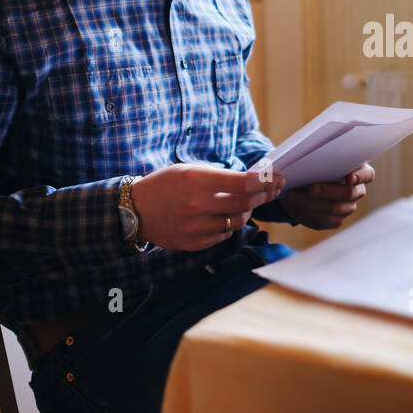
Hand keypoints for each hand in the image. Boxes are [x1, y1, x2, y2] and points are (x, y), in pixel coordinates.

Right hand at [131, 163, 283, 251]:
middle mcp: (198, 205)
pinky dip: (229, 226)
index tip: (277, 178)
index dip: (266, 182)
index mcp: (197, 181)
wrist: (134, 210)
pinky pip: (223, 236)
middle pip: (246, 204)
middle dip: (265, 195)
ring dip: (248, 211)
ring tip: (249, 202)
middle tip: (274, 189)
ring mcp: (195, 227)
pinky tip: (226, 216)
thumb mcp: (189, 169)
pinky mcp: (193, 243)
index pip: (244, 184)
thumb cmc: (165, 185)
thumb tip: (253, 180)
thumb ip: (220, 176)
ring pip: (237, 222)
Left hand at [280, 162, 374, 229]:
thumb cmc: (316, 165)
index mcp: (358, 172)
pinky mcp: (335, 221)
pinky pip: (322, 220)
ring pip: (332, 209)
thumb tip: (308, 154)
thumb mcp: (320, 157)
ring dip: (310, 203)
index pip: (368, 174)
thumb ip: (321, 157)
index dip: (360, 177)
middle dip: (327, 191)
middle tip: (310, 188)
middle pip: (348, 194)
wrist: (307, 184)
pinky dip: (305, 213)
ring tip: (292, 195)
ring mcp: (347, 208)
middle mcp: (356, 191)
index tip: (348, 178)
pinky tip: (293, 205)